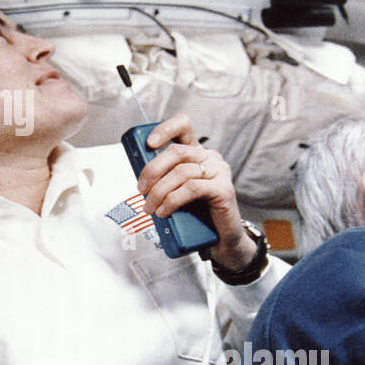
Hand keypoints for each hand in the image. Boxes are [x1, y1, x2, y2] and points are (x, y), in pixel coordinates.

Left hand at [134, 114, 255, 269]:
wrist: (220, 238)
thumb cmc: (197, 212)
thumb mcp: (177, 190)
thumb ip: (164, 178)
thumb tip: (141, 176)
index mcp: (198, 153)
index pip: (184, 126)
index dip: (165, 129)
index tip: (149, 143)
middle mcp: (211, 157)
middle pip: (177, 151)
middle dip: (152, 170)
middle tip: (141, 189)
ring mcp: (219, 172)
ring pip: (181, 172)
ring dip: (159, 191)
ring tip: (150, 207)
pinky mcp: (223, 189)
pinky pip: (192, 188)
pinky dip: (172, 200)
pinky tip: (164, 211)